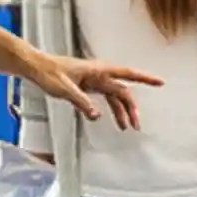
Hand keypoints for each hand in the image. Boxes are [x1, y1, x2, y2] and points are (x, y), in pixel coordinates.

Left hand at [27, 53, 162, 129]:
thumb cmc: (49, 73)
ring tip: (126, 128)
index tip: (160, 82)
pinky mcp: (86, 86)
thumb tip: (97, 115)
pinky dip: (110, 109)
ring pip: (114, 96)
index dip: (144, 78)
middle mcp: (98, 74)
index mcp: (97, 70)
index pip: (126, 74)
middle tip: (136, 125)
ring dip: (121, 111)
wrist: (36, 68)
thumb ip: (81, 102)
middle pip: (122, 91)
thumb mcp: (65, 89)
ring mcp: (93, 80)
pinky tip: (113, 121)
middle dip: (131, 108)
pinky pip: (104, 98)